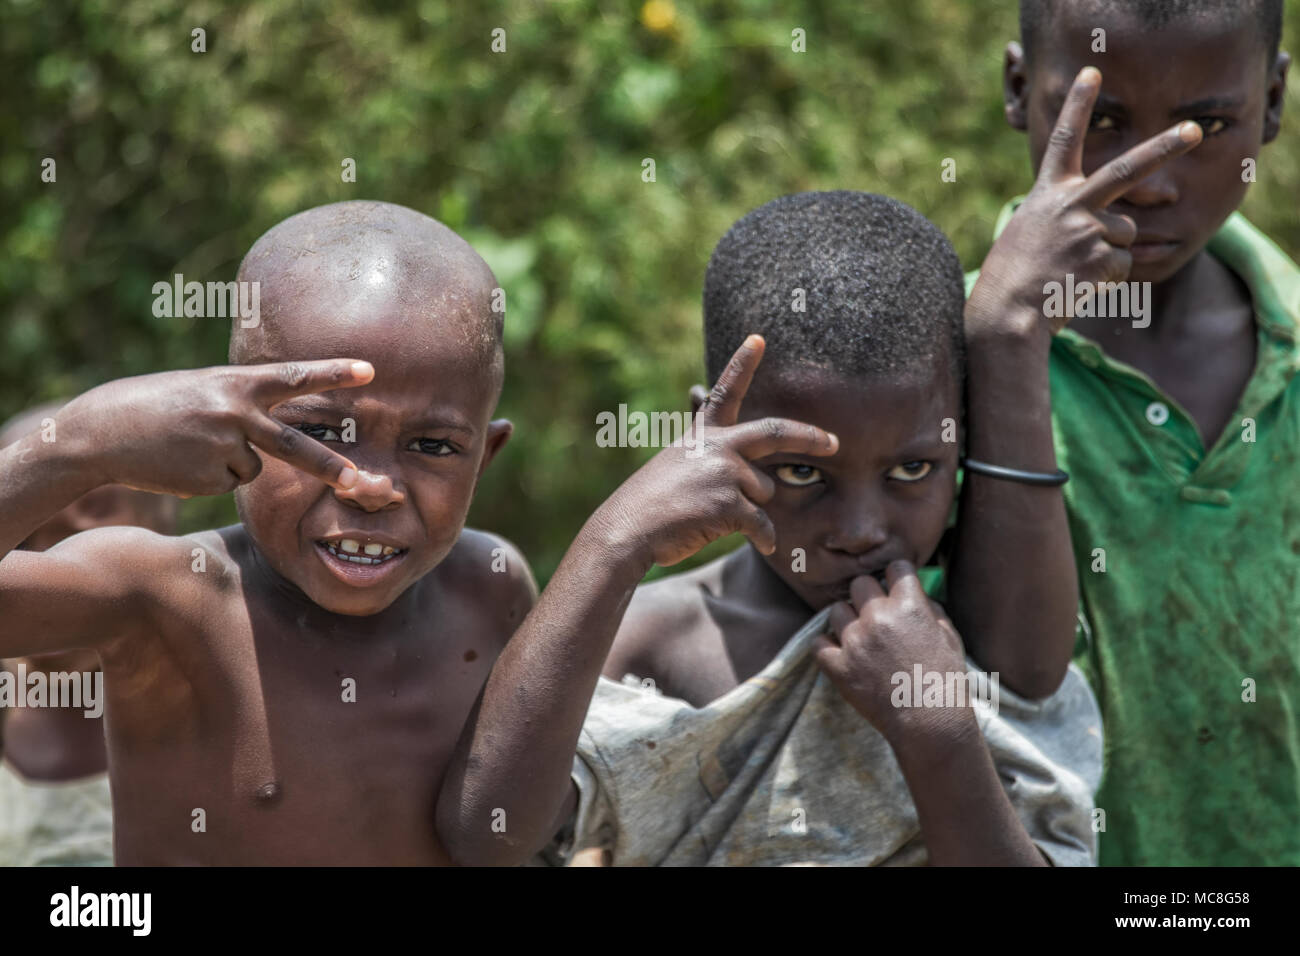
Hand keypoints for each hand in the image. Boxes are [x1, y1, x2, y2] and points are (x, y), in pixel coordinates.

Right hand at [59, 359, 373, 496]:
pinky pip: (231, 482)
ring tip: (190, 446)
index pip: (294, 377)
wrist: (101, 432)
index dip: (334, 374)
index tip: (371, 371)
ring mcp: (223, 447)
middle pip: (295, 446)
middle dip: (330, 467)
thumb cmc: (155, 405)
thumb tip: (275, 431)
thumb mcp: (204, 388)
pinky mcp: (210, 478)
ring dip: (230, 461)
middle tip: (360, 482)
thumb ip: (243, 400)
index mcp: (235, 383)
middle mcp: (235, 413)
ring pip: (255, 466)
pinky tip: (181, 463)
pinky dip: (212, 477)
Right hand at [592, 335, 838, 568]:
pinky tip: (762, 545)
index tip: (758, 338)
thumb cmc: (651, 504)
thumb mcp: (677, 464)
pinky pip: (763, 523)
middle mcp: (717, 447)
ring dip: (751, 508)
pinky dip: (764, 538)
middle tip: (834, 442)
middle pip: (776, 433)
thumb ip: (709, 456)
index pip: (725, 392)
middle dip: (811, 437)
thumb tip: (738, 452)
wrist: (628, 529)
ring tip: (714, 516)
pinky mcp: (730, 504)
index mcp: (702, 435)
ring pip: (765, 491)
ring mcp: (725, 473)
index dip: (742, 363)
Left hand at [814, 561, 972, 743]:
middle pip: (859, 583)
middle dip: (867, 595)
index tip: (896, 589)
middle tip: (875, 615)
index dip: (898, 577)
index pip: (896, 567)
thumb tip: (917, 595)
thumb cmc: (946, 682)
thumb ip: (932, 610)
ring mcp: (855, 641)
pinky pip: (818, 643)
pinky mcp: (838, 666)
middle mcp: (878, 617)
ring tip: (859, 639)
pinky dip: (827, 647)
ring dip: (847, 621)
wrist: (929, 725)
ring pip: (836, 610)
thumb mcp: (950, 638)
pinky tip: (841, 655)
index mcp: (909, 606)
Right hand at [968, 66, 1202, 337]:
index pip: (1064, 141)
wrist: (1005, 312)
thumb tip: (1120, 232)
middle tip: (1195, 131)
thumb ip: (1067, 218)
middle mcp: (1069, 204)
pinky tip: (1076, 284)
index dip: (1077, 106)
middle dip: (1164, 147)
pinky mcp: (1100, 256)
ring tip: (1072, 270)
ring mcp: (1087, 229)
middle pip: (1126, 169)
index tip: (1091, 73)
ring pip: (1124, 233)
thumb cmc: (1013, 278)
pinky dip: (1104, 279)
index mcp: (1047, 194)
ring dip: (1107, 253)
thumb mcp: (1029, 234)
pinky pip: (1121, 264)